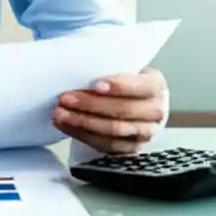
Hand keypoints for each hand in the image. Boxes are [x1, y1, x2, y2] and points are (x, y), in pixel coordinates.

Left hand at [52, 67, 166, 154]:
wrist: (132, 102)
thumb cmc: (122, 80)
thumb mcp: (122, 67)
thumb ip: (109, 66)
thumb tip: (79, 66)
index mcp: (156, 86)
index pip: (142, 87)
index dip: (120, 86)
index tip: (96, 85)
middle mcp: (156, 111)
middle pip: (124, 110)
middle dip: (91, 104)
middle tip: (65, 98)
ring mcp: (145, 133)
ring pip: (114, 131)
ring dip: (82, 122)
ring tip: (59, 113)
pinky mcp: (131, 149)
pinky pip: (106, 145)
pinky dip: (82, 135)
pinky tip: (65, 125)